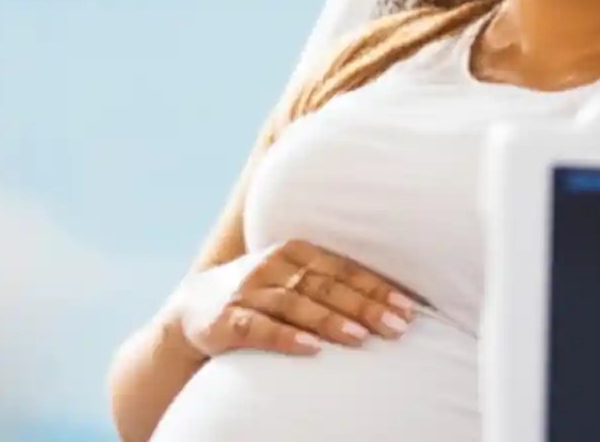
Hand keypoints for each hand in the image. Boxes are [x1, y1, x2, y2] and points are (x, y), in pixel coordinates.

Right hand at [172, 239, 416, 358]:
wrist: (192, 308)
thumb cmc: (262, 292)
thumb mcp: (295, 277)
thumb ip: (333, 283)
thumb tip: (391, 301)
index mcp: (296, 251)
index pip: (344, 270)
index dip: (376, 288)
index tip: (407, 308)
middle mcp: (273, 266)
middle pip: (326, 286)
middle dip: (365, 307)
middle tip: (397, 326)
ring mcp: (248, 291)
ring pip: (296, 304)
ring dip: (331, 321)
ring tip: (361, 337)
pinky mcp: (225, 320)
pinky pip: (258, 328)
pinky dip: (285, 337)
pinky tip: (310, 348)